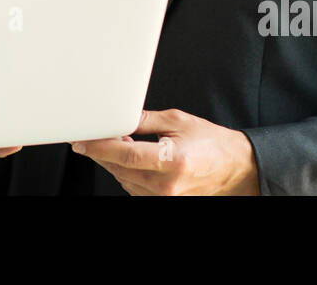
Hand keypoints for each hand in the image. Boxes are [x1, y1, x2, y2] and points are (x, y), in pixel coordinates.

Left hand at [72, 109, 258, 194]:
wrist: (234, 167)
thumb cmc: (210, 142)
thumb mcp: (177, 120)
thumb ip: (143, 119)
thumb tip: (117, 115)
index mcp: (171, 160)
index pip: (124, 154)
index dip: (98, 146)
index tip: (81, 139)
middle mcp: (167, 185)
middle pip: (119, 169)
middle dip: (102, 151)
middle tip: (96, 133)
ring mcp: (165, 198)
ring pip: (123, 179)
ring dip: (114, 161)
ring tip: (119, 141)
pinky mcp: (163, 202)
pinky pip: (133, 188)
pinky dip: (126, 172)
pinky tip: (130, 158)